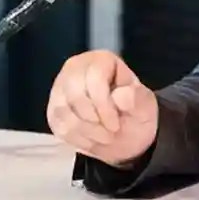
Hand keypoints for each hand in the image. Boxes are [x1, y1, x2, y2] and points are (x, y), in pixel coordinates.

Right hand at [46, 50, 157, 167]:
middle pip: (75, 94)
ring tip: (105, 136)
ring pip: (64, 112)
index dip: (103, 104)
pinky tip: (93, 139)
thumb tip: (122, 96)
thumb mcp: (145, 105)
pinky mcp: (53, 110)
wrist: (124, 132)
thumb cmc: (134, 111)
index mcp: (100, 60)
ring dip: (87, 132)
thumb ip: (137, 98)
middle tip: (111, 132)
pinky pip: (59, 126)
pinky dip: (78, 139)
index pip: (94, 77)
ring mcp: (60, 89)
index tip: (115, 125)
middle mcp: (75, 68)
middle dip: (94, 120)